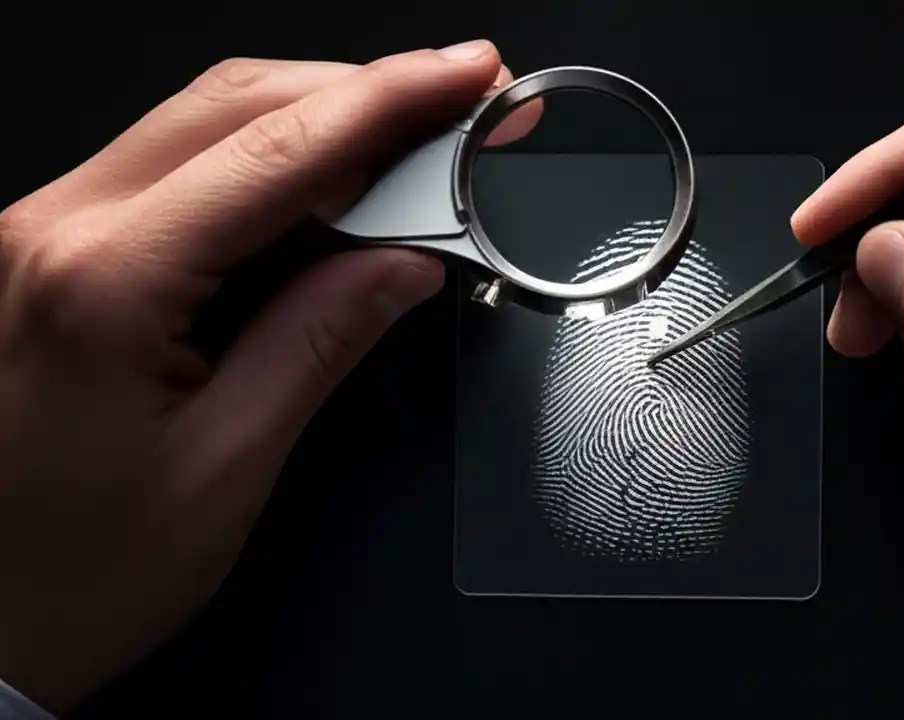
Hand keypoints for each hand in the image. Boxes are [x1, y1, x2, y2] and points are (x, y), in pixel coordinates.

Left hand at [0, 40, 539, 712]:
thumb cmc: (71, 574)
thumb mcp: (225, 466)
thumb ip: (319, 341)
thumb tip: (401, 263)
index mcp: (100, 284)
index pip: (278, 151)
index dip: (391, 101)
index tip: (466, 76)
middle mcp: (52, 233)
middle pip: (237, 103)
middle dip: (362, 93)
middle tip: (457, 108)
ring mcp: (41, 234)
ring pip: (204, 121)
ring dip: (317, 121)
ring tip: (410, 149)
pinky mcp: (52, 252)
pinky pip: (174, 168)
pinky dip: (265, 161)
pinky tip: (326, 187)